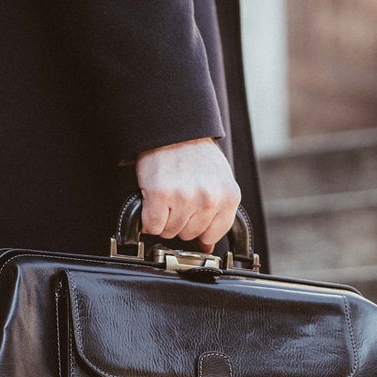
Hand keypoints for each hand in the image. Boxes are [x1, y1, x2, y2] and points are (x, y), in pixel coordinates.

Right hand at [134, 138, 240, 252]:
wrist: (173, 131)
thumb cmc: (195, 154)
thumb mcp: (219, 181)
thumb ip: (218, 212)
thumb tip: (207, 245)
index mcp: (228, 196)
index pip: (213, 235)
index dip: (198, 228)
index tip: (191, 218)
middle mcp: (209, 199)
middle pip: (189, 235)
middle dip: (180, 221)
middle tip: (178, 197)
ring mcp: (185, 198)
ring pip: (170, 232)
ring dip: (164, 218)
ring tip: (168, 195)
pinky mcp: (162, 195)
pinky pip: (152, 226)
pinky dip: (148, 218)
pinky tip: (154, 200)